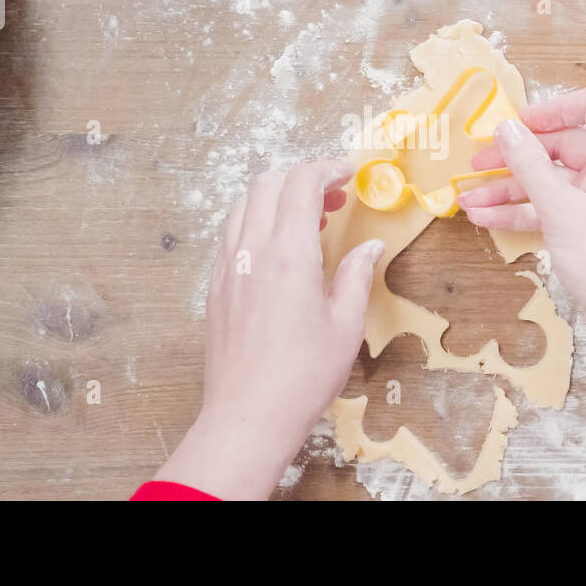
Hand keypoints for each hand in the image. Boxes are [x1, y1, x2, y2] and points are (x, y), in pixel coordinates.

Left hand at [156, 160, 384, 498]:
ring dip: (275, 199)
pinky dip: (255, 223)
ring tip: (307, 223)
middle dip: (301, 178)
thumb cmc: (302, 377)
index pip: (300, 183)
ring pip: (243, 205)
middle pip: (266, 183)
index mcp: (288, 255)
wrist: (247, 417)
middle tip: (333, 199)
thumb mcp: (345, 326)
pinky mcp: (216, 287)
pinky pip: (231, 234)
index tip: (348, 174)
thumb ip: (356, 276)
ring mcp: (227, 268)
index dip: (326, 168)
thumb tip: (369, 248)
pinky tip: (278, 251)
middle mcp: (251, 252)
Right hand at [457, 85, 585, 338]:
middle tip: (476, 164)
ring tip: (468, 198)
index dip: (557, 107)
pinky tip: (484, 220)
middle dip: (516, 154)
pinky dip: (520, 212)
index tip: (519, 124)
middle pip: (561, 146)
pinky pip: (550, 210)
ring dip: (508, 188)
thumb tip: (506, 128)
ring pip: (549, 182)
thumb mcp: (561, 209)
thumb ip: (530, 165)